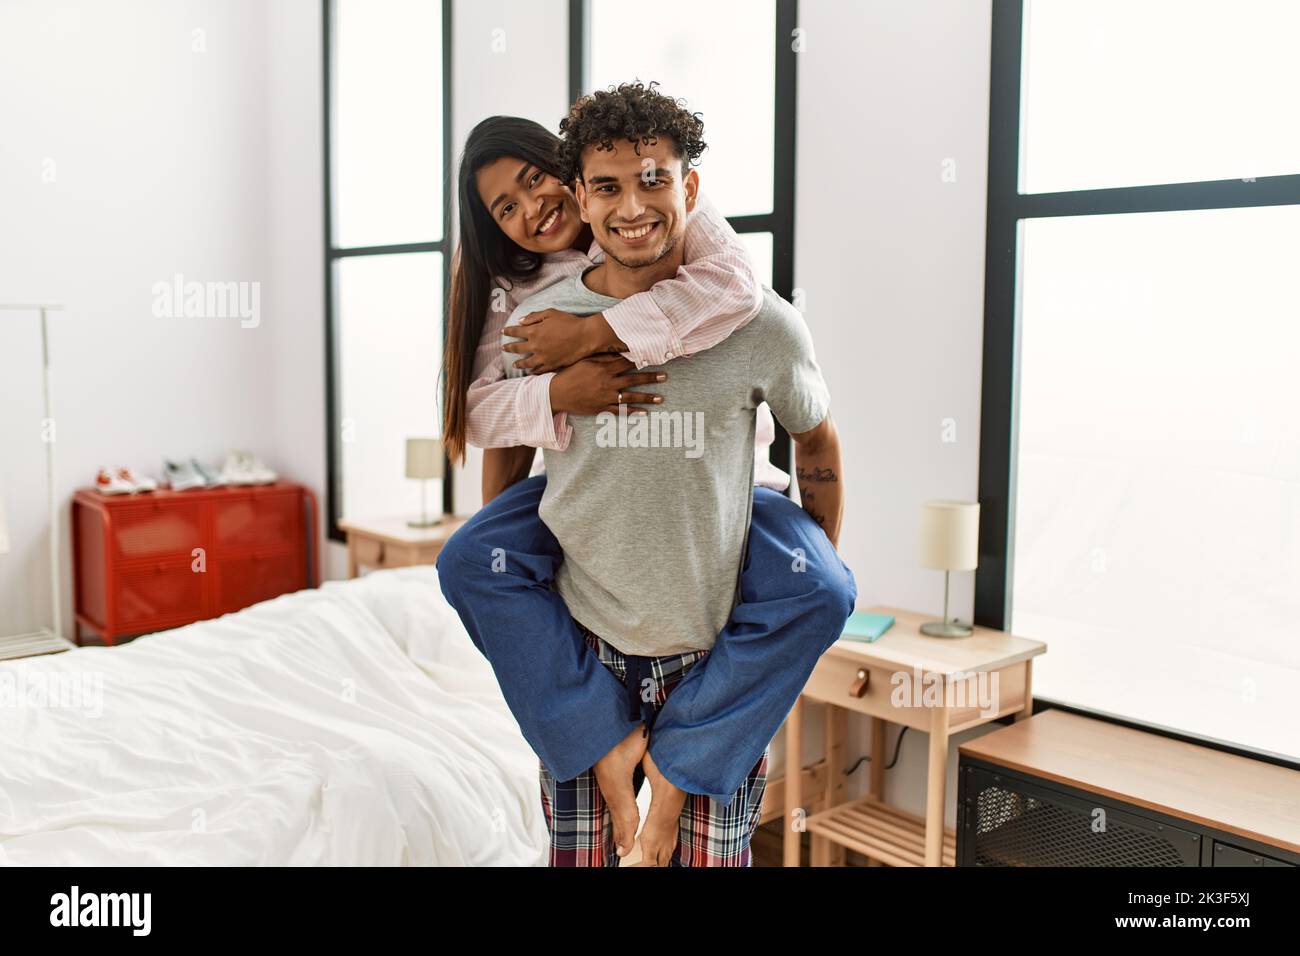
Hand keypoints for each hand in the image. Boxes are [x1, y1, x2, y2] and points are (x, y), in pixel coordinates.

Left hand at [503, 309, 624, 373]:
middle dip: (509, 347)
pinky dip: (533, 372)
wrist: (585, 336)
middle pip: (517, 348)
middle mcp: (535, 346)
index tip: (503, 331)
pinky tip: (531, 372)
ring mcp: (543, 357)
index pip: (515, 331)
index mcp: (534, 331)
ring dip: (519, 363)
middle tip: (503, 348)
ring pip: (526, 362)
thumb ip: (534, 316)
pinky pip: (539, 370)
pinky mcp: (552, 364)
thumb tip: (521, 320)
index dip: (508, 331)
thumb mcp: (551, 313)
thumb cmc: (569, 322)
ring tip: (514, 365)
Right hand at [550, 355, 666, 416]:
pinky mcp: (601, 408)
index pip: (626, 362)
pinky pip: (620, 411)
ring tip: (661, 398)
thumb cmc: (569, 374)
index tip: (655, 357)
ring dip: (647, 398)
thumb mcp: (584, 361)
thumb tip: (618, 350)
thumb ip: (602, 356)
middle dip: (650, 378)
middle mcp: (607, 383)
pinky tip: (644, 413)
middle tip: (665, 377)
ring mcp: (605, 397)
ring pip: (630, 397)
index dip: (641, 359)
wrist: (556, 394)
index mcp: (603, 368)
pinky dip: (632, 412)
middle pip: (633, 379)